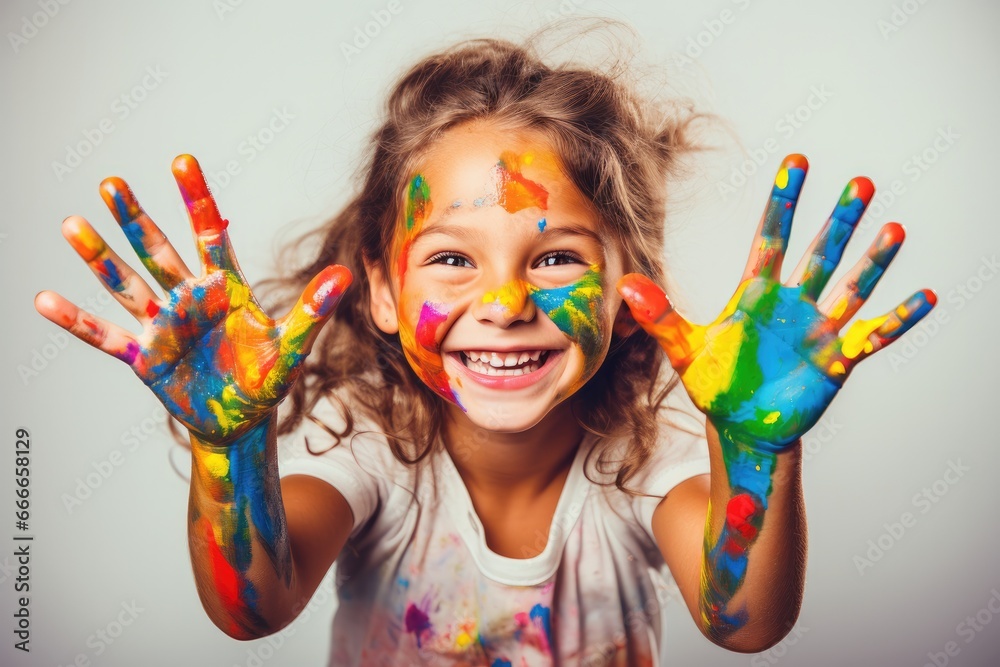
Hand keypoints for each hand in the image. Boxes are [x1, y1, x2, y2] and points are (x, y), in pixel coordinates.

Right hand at [34, 155, 351, 442]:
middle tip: (112, 183)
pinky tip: (45, 299)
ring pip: (127, 284)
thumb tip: (345, 275)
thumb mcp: (291, 347)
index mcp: (226, 289)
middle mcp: (189, 299)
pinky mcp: (145, 356)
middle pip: (159, 251)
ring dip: (100, 258)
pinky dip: (77, 320)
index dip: (197, 199)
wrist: (240, 422)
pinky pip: (106, 335)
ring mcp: (163, 325)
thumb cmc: (266, 380)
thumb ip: (312, 311)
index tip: (182, 160)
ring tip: (73, 223)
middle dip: (136, 217)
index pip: (210, 234)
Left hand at [617, 154, 934, 449]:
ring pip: (849, 287)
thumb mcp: (685, 349)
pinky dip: (897, 319)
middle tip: (861, 183)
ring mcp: (817, 330)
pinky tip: (924, 297)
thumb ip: (660, 316)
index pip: (771, 238)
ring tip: (893, 229)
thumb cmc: (716, 385)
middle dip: (838, 221)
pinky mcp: (836, 360)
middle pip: (819, 254)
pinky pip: (873, 335)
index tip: (796, 162)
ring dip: (871, 261)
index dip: (784, 201)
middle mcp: (792, 305)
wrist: (741, 426)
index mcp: (755, 295)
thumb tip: (625, 285)